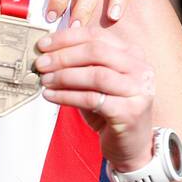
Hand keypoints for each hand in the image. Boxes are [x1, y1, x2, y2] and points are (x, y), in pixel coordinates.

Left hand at [34, 24, 155, 171]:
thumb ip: (81, 65)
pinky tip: (51, 96)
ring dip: (64, 76)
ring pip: (95, 75)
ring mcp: (138, 90)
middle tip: (41, 63)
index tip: (43, 44)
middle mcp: (140, 69)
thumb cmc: (111, 110)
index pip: (97, 36)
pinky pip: (92, 99)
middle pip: (96, 52)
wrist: (132, 145)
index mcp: (132, 54)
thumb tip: (48, 52)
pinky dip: (67, 96)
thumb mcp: (97, 82)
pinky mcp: (129, 112)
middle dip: (63, 56)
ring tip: (45, 80)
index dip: (67, 38)